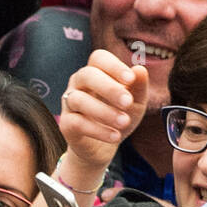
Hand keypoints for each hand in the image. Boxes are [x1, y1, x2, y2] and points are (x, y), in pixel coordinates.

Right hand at [59, 50, 149, 174]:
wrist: (103, 147)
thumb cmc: (119, 117)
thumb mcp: (136, 103)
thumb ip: (139, 86)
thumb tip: (140, 69)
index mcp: (96, 72)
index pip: (99, 58)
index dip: (113, 66)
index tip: (130, 80)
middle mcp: (78, 84)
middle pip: (86, 75)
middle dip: (108, 88)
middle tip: (128, 102)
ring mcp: (69, 103)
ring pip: (79, 100)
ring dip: (104, 111)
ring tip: (124, 122)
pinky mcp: (66, 124)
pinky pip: (77, 123)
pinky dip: (98, 130)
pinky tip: (115, 136)